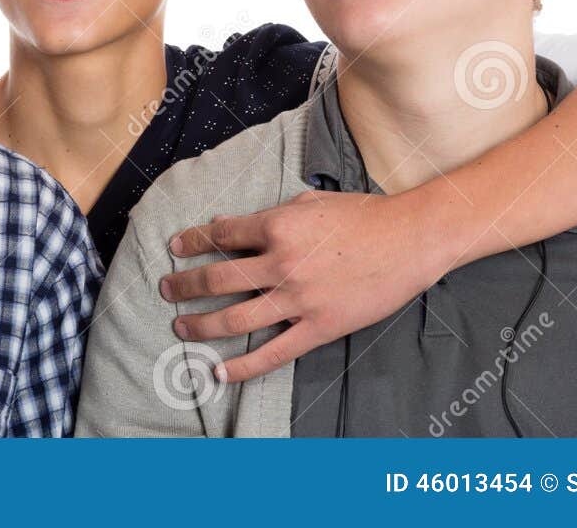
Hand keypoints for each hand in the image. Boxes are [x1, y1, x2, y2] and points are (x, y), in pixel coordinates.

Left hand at [159, 187, 451, 382]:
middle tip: (166, 289)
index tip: (175, 247)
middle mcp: (280, 263)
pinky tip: (219, 371)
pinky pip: (272, 353)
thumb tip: (230, 224)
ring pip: (235, 319)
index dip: (193, 241)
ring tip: (180, 326)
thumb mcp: (310, 204)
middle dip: (184, 285)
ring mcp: (298, 299)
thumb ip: (270, 215)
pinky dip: (243, 366)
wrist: (410, 239)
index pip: (221, 235)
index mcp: (277, 227)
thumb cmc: (363, 215)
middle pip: (217, 279)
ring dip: (200, 324)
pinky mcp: (318, 327)